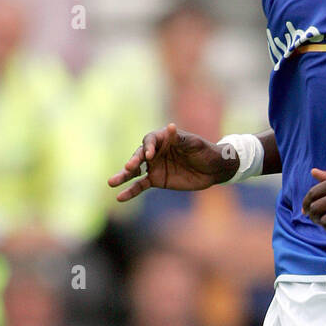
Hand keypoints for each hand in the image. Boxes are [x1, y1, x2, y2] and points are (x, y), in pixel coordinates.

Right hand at [108, 123, 234, 201]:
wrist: (213, 169)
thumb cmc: (205, 151)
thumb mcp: (195, 144)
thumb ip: (181, 139)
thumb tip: (170, 127)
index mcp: (163, 138)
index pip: (150, 140)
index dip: (148, 146)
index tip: (149, 155)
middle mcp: (155, 151)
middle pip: (139, 155)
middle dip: (133, 161)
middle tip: (129, 167)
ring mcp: (153, 166)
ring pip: (134, 171)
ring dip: (123, 176)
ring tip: (111, 182)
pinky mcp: (156, 180)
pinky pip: (140, 186)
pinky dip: (130, 191)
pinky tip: (120, 197)